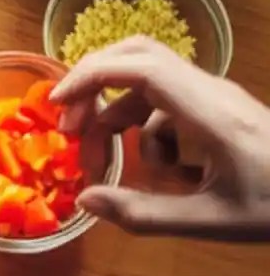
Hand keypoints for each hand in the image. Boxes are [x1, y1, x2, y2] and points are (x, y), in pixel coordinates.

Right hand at [52, 36, 269, 240]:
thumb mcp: (214, 220)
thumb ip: (147, 214)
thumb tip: (86, 201)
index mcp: (210, 112)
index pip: (141, 69)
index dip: (90, 77)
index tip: (57, 105)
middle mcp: (210, 92)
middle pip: (139, 55)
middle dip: (94, 81)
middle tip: (70, 122)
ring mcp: (216, 96)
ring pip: (148, 80)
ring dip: (117, 112)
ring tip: (104, 157)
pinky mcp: (219, 108)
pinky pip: (167, 102)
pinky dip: (145, 127)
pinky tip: (157, 170)